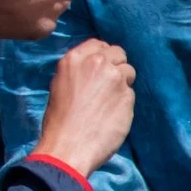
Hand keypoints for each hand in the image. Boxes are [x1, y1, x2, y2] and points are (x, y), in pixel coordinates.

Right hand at [33, 40, 134, 176]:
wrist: (68, 146)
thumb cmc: (59, 121)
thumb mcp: (61, 84)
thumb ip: (80, 71)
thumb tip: (95, 68)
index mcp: (76, 59)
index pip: (99, 44)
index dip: (103, 56)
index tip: (102, 68)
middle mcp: (98, 63)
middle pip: (119, 53)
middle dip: (116, 66)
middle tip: (109, 85)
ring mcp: (115, 78)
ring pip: (129, 71)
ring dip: (123, 83)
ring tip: (110, 102)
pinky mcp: (128, 96)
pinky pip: (131, 93)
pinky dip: (125, 102)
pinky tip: (112, 115)